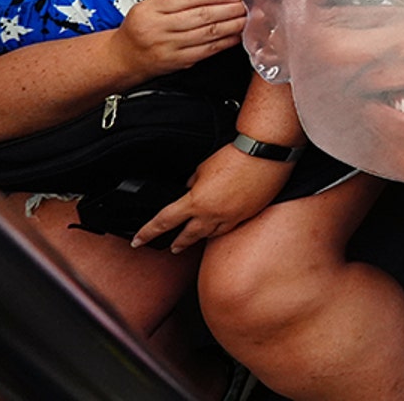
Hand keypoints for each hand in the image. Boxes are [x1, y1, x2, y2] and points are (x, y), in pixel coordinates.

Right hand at [113, 0, 247, 78]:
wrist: (124, 57)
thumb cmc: (140, 28)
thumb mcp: (149, 6)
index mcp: (152, 9)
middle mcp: (160, 28)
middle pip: (202, 16)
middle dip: (229, 9)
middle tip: (245, 5)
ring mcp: (169, 46)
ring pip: (207, 33)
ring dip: (232, 25)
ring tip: (245, 18)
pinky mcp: (179, 61)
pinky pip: (207, 51)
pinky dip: (225, 42)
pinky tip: (235, 36)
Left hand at [132, 144, 292, 252]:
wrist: (265, 155)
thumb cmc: (235, 156)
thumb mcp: (203, 167)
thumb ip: (193, 183)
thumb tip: (191, 189)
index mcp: (196, 201)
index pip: (164, 221)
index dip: (148, 232)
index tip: (138, 240)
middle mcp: (212, 215)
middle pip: (188, 236)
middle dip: (177, 243)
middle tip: (170, 248)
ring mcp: (231, 218)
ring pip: (209, 235)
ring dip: (198, 238)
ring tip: (192, 242)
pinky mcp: (247, 215)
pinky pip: (228, 229)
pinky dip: (219, 230)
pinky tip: (218, 229)